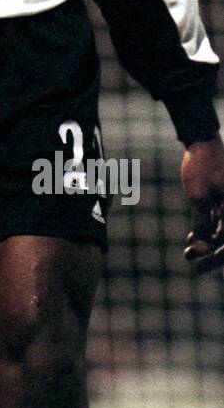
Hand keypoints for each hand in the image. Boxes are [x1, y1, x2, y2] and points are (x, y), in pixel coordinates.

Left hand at [182, 135, 223, 272]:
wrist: (202, 142)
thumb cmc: (202, 167)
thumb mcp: (198, 197)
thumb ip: (202, 223)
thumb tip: (202, 246)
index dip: (218, 257)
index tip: (202, 265)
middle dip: (210, 252)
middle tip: (192, 262)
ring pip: (222, 232)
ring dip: (206, 243)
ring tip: (188, 252)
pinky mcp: (222, 201)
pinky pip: (218, 222)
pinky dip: (206, 230)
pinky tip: (191, 239)